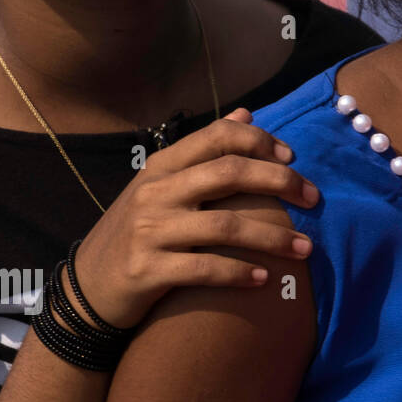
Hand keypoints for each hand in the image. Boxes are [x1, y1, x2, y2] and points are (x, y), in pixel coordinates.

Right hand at [70, 108, 319, 329]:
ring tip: (306, 248)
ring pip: (225, 226)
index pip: (218, 136)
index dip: (261, 141)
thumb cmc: (140, 232)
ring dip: (273, 237)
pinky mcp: (147, 270)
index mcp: (163, 166)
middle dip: (281, 182)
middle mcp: (155, 192)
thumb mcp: (164, 185)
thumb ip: (204, 152)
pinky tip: (264, 279)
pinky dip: (240, 273)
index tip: (293, 157)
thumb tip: (247, 112)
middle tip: (314, 198)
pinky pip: (205, 269)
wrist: (88, 289)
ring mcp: (149, 230)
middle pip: (230, 173)